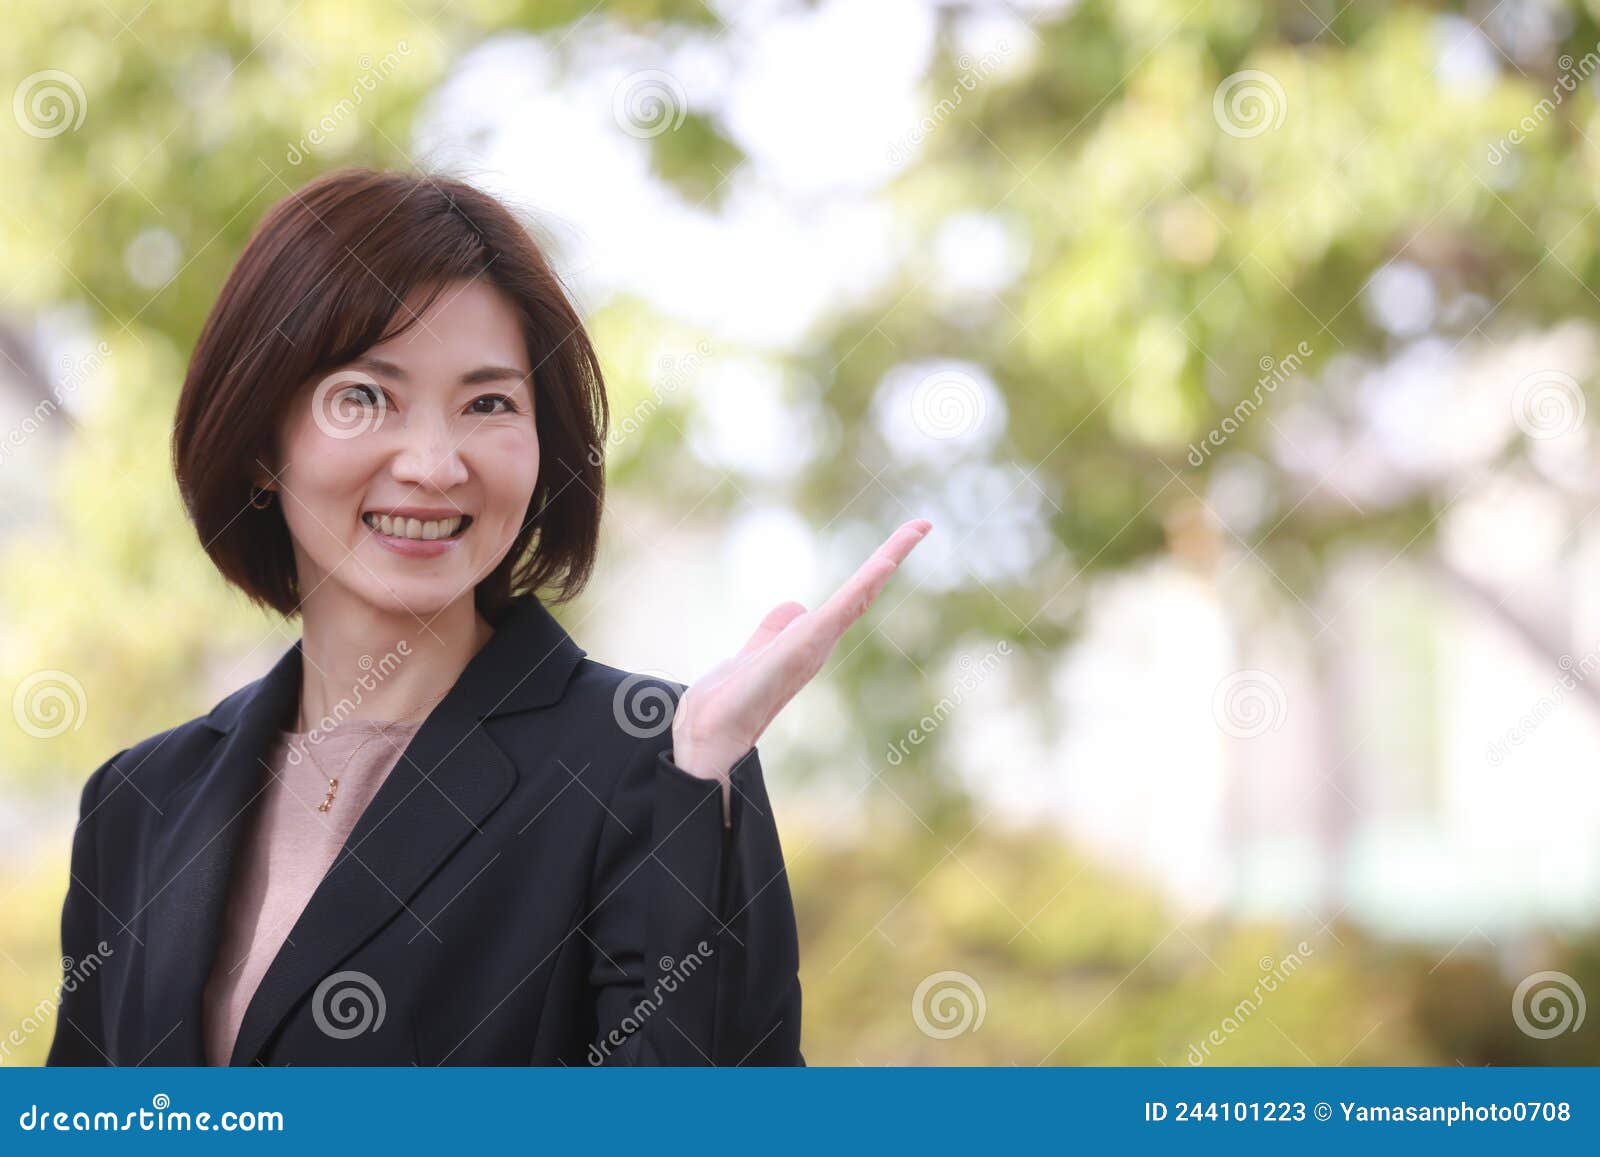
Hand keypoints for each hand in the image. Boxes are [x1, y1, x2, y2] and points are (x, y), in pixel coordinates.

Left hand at [670, 519, 933, 814]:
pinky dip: (866, 582)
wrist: (710, 735)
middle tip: (922, 523)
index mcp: (808, 643)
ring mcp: (816, 644)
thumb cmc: (726, 705)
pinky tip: (886, 560)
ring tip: (915, 528)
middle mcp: (819, 644)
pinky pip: (842, 608)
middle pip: (863, 592)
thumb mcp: (751, 653)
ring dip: (888, 558)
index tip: (896, 542)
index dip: (871, 571)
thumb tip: (794, 606)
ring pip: (860, 594)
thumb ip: (771, 631)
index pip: (847, 598)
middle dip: (892, 556)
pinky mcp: (806, 646)